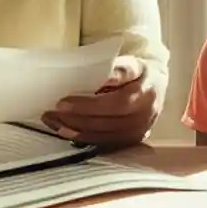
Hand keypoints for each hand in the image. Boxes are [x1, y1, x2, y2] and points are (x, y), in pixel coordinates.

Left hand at [41, 57, 160, 148]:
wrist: (155, 86)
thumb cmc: (138, 73)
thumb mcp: (132, 63)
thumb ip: (119, 69)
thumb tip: (105, 77)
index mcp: (146, 93)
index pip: (117, 103)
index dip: (89, 106)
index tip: (63, 102)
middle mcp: (145, 116)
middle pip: (107, 123)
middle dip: (76, 119)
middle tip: (52, 113)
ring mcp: (139, 132)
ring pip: (104, 136)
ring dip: (75, 131)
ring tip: (53, 123)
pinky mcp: (131, 141)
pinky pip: (104, 144)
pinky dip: (83, 138)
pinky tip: (66, 131)